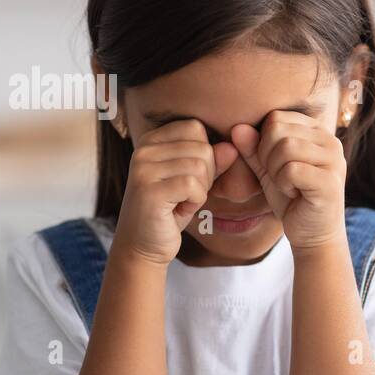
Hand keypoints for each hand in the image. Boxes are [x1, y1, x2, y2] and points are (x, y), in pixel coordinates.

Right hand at [113, 119, 237, 265]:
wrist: (143, 246)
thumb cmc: (170, 211)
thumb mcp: (195, 181)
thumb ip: (212, 162)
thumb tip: (232, 146)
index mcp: (151, 141)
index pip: (195, 127)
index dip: (206, 155)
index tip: (190, 178)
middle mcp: (143, 149)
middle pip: (202, 147)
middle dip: (206, 176)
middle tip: (186, 195)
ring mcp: (143, 169)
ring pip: (199, 166)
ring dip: (200, 190)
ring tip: (181, 202)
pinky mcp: (148, 190)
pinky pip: (192, 186)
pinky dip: (195, 201)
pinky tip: (179, 209)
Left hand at [230, 112, 345, 250]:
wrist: (312, 233)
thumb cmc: (291, 199)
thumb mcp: (267, 170)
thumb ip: (253, 148)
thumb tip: (237, 127)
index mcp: (317, 131)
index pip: (276, 117)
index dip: (263, 141)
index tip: (273, 165)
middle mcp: (330, 140)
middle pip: (278, 129)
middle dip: (267, 156)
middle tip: (279, 177)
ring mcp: (334, 160)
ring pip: (285, 147)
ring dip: (275, 172)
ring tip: (287, 185)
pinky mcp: (330, 181)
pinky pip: (292, 170)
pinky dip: (284, 185)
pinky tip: (294, 194)